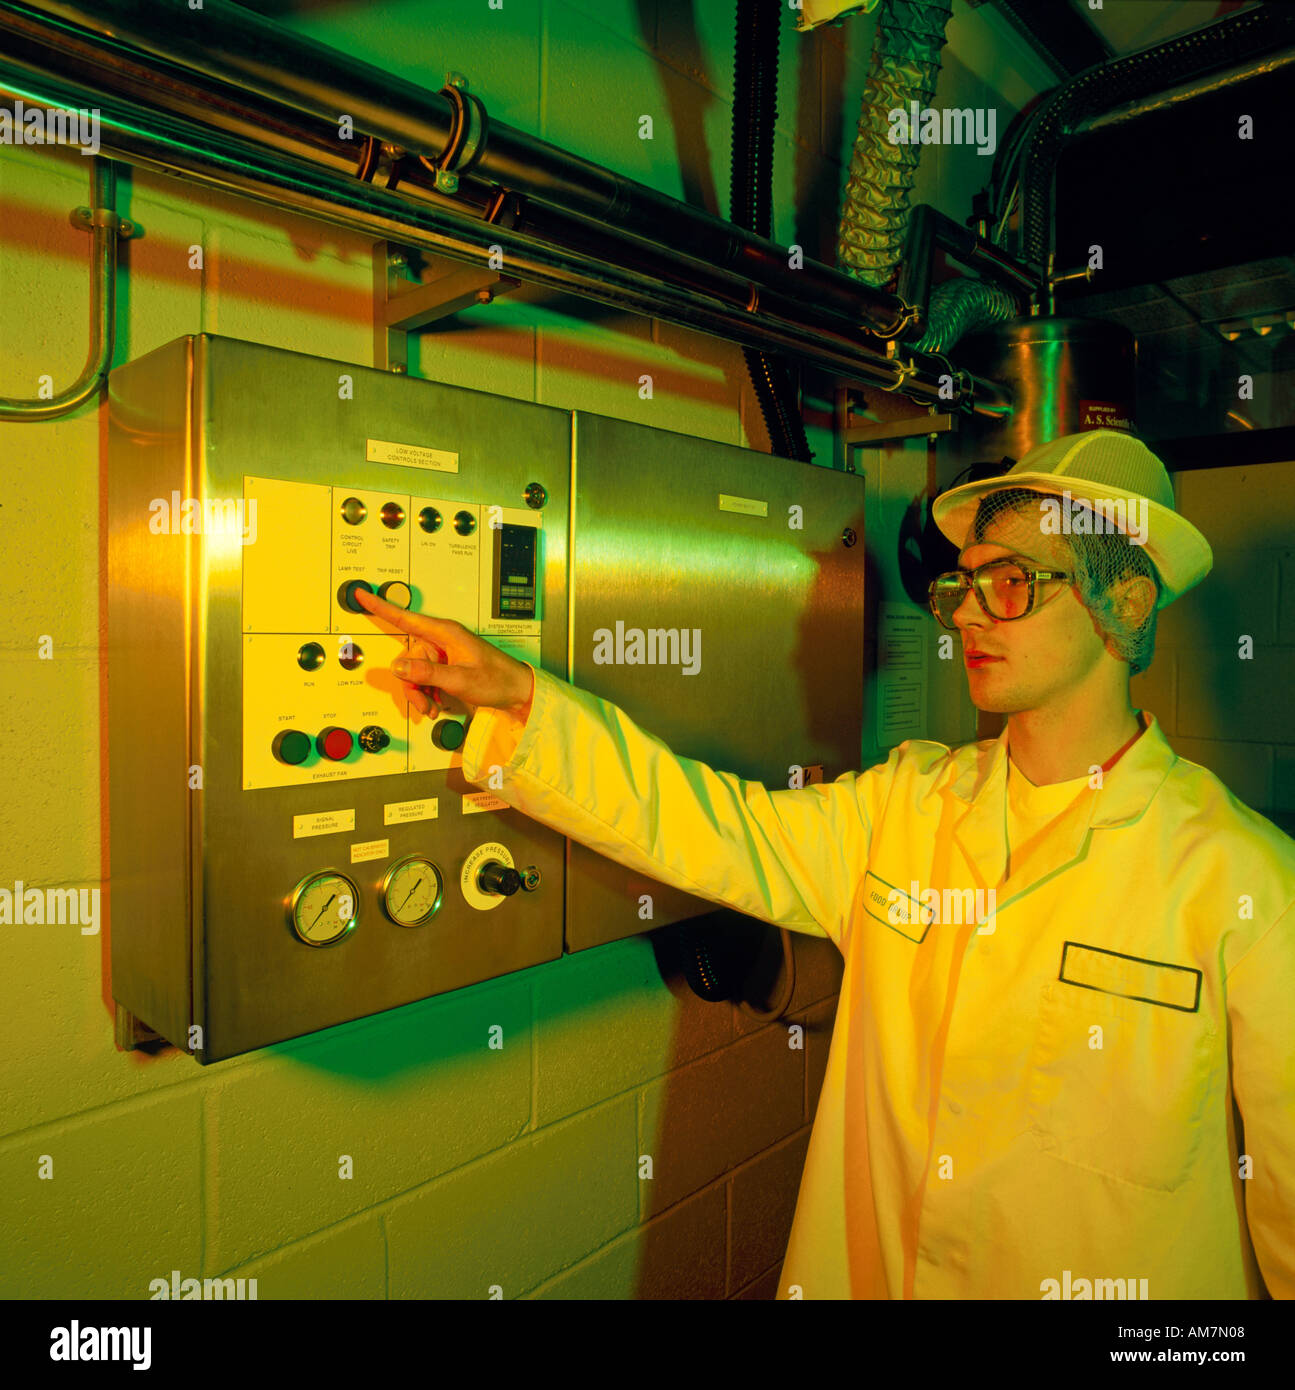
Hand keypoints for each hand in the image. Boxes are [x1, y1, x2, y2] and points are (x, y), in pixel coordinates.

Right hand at [353, 588, 533, 718]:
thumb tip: (398, 666)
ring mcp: (443, 652)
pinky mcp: (446, 664)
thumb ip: (427, 672)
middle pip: (408, 658)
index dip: (381, 607)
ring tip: (432, 706)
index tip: (361, 594)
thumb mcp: (460, 679)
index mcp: (445, 633)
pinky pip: (424, 677)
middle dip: (411, 683)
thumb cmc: (497, 679)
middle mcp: (442, 639)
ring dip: (419, 692)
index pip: (406, 618)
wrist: (516, 691)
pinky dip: (426, 692)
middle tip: (423, 703)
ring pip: (414, 671)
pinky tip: (436, 702)